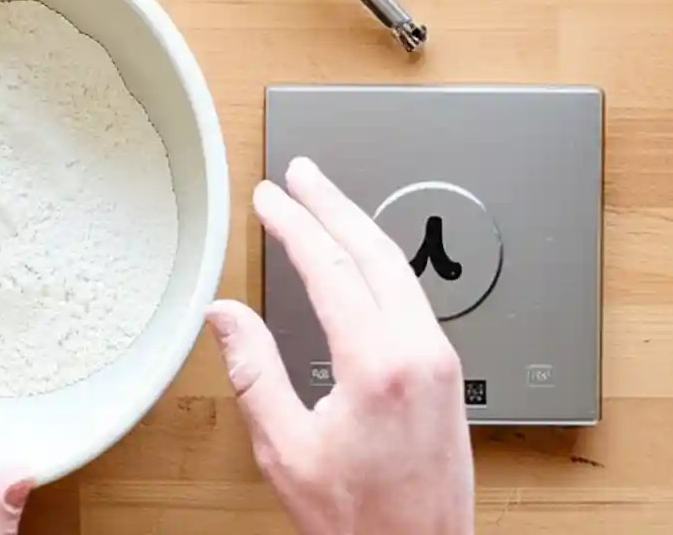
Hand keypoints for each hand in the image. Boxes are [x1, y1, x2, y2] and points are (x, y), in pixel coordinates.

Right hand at [207, 158, 473, 534]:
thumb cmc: (359, 519)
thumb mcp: (285, 448)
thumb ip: (253, 372)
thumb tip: (224, 315)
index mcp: (378, 365)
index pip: (331, 268)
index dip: (295, 224)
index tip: (270, 198)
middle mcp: (421, 352)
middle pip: (374, 251)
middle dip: (333, 204)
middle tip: (301, 173)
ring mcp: (442, 360)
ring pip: (399, 268)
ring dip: (359, 227)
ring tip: (325, 200)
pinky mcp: (448, 372)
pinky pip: (412, 294)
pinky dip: (380, 260)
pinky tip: (361, 257)